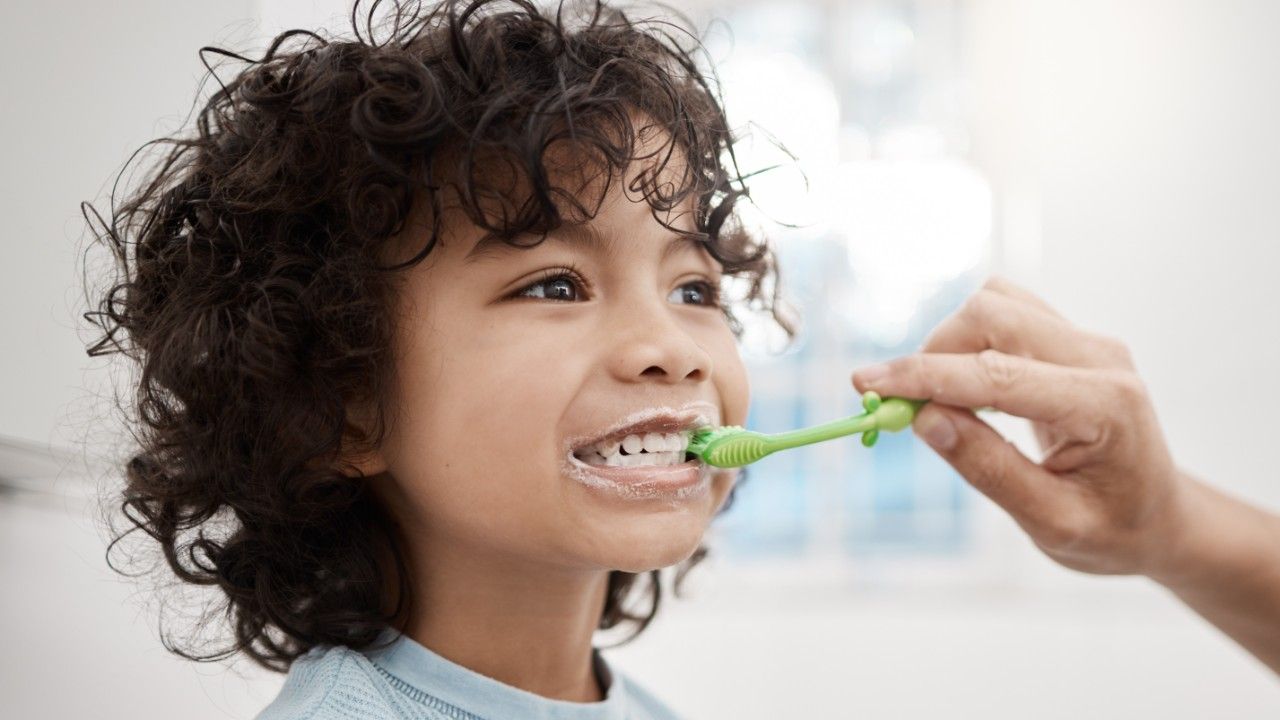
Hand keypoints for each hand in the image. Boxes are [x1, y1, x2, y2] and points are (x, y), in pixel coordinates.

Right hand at [851, 276, 1191, 577]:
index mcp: (1104, 406)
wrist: (1160, 517)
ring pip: (995, 304)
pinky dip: (968, 342)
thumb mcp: (1051, 522)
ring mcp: (1088, 342)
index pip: (995, 374)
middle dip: (933, 354)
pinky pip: (1005, 313)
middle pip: (992, 314)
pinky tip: (966, 388)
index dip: (922, 377)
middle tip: (903, 408)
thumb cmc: (1113, 529)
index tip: (866, 385)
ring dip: (950, 345)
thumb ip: (988, 468)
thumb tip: (923, 420)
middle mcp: (1099, 358)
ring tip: (941, 401)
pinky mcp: (1070, 339)